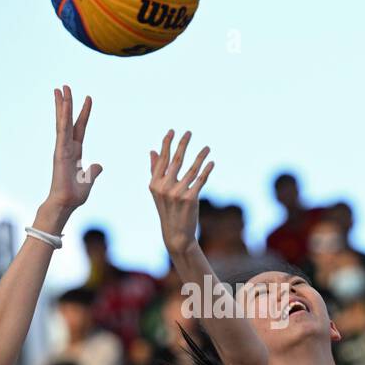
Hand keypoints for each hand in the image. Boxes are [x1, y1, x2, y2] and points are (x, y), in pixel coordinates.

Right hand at [46, 85, 102, 212]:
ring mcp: (62, 148)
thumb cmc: (74, 194)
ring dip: (62, 104)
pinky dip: (63, 118)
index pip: (80, 127)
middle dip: (66, 103)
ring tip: (61, 88)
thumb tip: (99, 165)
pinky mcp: (59, 151)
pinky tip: (63, 105)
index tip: (88, 98)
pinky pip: (62, 131)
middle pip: (67, 120)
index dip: (84, 113)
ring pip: (62, 121)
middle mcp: (67, 146)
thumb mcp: (88, 180)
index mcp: (75, 151)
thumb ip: (93, 171)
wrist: (66, 203)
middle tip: (64, 86)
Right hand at [148, 130, 213, 255]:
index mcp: (154, 184)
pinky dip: (207, 170)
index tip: (172, 131)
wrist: (176, 233)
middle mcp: (164, 187)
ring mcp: (177, 193)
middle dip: (183, 144)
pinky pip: (201, 180)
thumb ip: (155, 170)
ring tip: (207, 147)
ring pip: (191, 169)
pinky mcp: (190, 198)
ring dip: (200, 156)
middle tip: (189, 132)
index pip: (162, 159)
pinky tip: (211, 162)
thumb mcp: (158, 191)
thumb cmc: (168, 209)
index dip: (167, 144)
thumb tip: (152, 151)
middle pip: (176, 160)